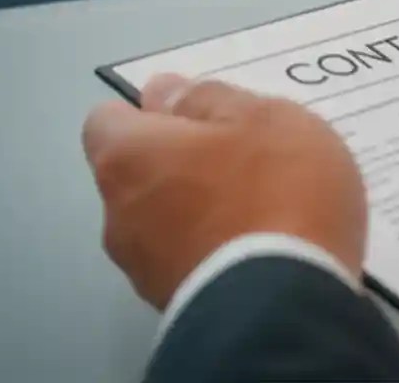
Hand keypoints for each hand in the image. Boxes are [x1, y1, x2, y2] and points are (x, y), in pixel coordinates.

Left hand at [82, 75, 366, 308]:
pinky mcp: (177, 305)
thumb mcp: (262, 117)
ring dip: (199, 211)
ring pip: (164, 221)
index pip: (109, 121)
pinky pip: (192, 260)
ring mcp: (144, 269)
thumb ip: (210, 98)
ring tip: (263, 209)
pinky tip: (262, 247)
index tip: (202, 116)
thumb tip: (165, 93)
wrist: (289, 304)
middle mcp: (118, 214)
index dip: (153, 112)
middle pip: (139, 174)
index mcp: (127, 156)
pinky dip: (216, 249)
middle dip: (180, 164)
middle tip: (244, 160)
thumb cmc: (275, 190)